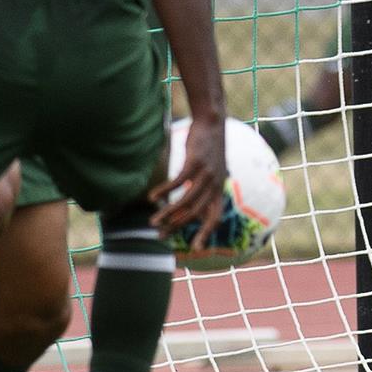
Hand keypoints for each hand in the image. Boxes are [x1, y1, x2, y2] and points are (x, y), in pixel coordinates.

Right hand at [151, 115, 227, 251]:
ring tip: (152, 221)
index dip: (206, 233)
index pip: (216, 217)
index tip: (196, 248)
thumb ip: (205, 190)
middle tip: (160, 237)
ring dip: (168, 213)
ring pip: (186, 201)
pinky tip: (152, 197)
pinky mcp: (196, 162)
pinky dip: (165, 191)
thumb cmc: (208, 150)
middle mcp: (216, 184)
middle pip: (196, 213)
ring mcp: (207, 173)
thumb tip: (195, 209)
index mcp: (220, 189)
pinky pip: (178, 182)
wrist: (213, 123)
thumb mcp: (211, 172)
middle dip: (177, 227)